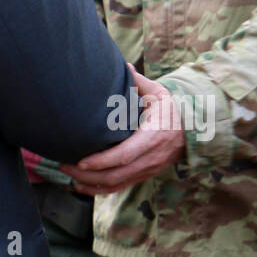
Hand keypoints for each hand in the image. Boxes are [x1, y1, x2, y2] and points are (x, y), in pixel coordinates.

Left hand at [59, 65, 185, 195]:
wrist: (192, 131)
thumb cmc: (170, 109)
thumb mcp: (158, 93)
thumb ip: (138, 82)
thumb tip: (122, 65)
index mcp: (153, 136)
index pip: (125, 154)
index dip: (102, 161)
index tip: (81, 161)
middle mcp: (150, 157)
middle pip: (116, 174)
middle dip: (88, 174)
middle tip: (64, 166)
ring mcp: (147, 169)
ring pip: (116, 184)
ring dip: (90, 184)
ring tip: (68, 175)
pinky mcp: (143, 175)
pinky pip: (120, 188)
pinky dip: (99, 190)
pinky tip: (81, 186)